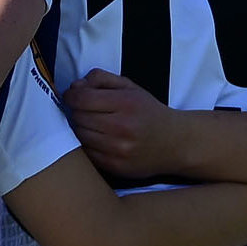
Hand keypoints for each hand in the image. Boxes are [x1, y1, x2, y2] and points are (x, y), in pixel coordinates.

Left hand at [60, 68, 194, 181]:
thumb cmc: (149, 113)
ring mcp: (118, 149)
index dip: (71, 95)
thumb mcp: (131, 88)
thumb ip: (102, 79)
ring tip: (93, 124)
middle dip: (77, 111)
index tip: (73, 95)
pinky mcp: (114, 166)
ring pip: (79, 136)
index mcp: (126, 103)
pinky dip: (87, 144)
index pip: (82, 99)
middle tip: (85, 109)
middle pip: (78, 117)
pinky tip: (98, 138)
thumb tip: (75, 85)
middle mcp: (122, 127)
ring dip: (80, 128)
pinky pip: (86, 152)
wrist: (174, 143)